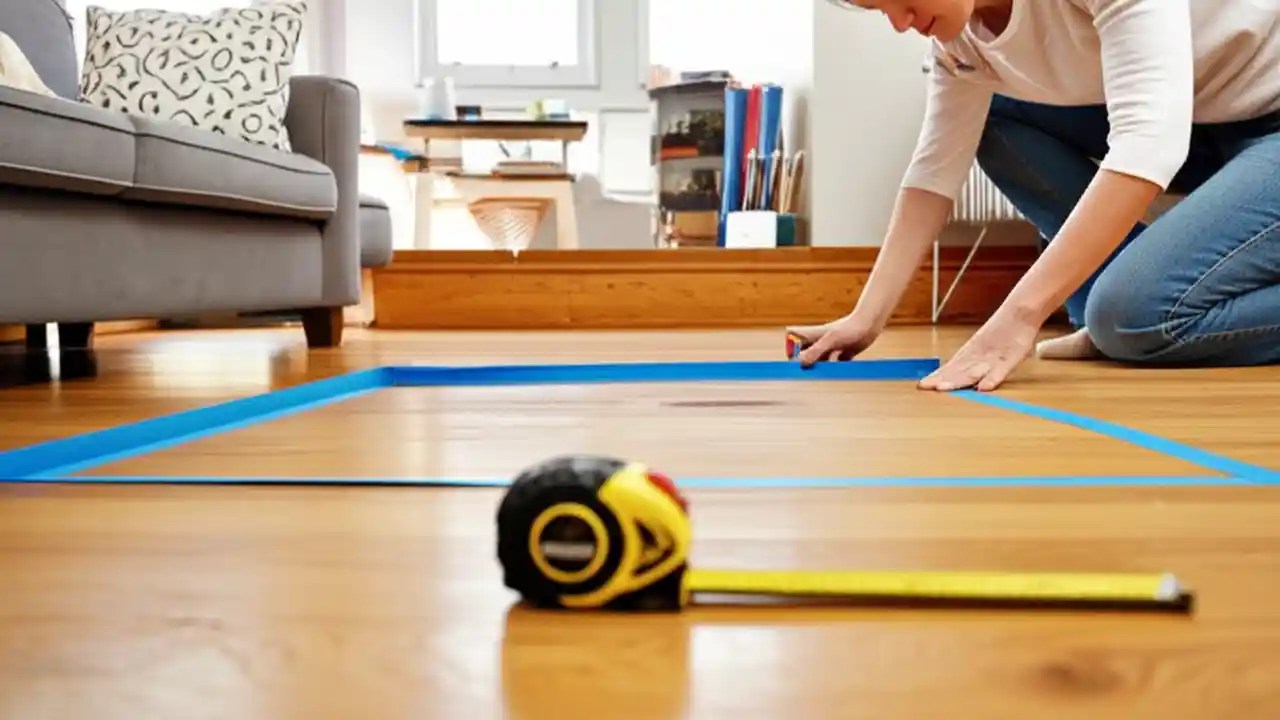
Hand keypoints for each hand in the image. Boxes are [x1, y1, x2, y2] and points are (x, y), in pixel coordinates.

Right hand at [787, 313, 881, 366]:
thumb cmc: (850, 327)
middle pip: (805, 351)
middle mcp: (820, 340)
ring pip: (820, 359)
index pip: (792, 336)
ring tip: (822, 374)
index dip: (790, 346)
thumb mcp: (830, 340)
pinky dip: (835, 369)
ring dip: (820, 367)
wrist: (871, 324)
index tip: (793, 358)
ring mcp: (832, 346)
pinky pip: (836, 363)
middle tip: (806, 372)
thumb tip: (800, 362)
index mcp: (813, 334)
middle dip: (804, 362)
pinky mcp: (844, 352)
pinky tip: (838, 372)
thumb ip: (816, 351)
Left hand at [918, 310, 1040, 391]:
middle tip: (924, 386)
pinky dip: (991, 379)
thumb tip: (966, 377)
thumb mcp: (985, 347)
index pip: (951, 368)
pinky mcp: (1009, 358)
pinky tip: (982, 388)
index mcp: (971, 354)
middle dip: (940, 379)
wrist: (1020, 313)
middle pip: (957, 371)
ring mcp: (993, 358)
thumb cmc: (1004, 332)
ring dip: (957, 380)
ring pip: (973, 371)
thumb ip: (974, 362)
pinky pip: (1000, 371)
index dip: (937, 377)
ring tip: (942, 388)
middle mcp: (978, 357)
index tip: (922, 385)